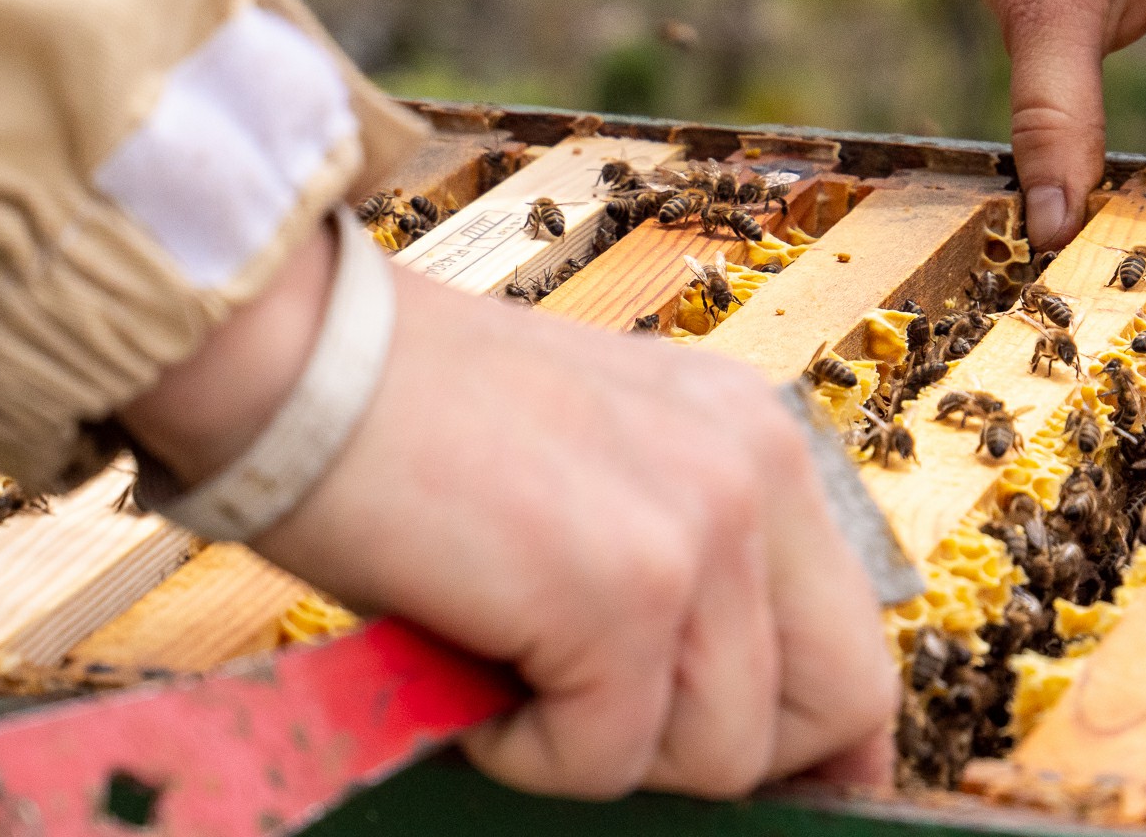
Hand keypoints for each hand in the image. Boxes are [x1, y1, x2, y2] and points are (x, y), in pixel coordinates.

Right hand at [242, 264, 897, 798]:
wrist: (291, 360)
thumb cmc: (411, 430)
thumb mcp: (593, 479)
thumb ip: (678, 575)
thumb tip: (728, 728)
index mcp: (755, 439)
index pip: (854, 641)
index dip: (817, 740)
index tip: (767, 786)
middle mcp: (755, 469)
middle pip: (837, 703)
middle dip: (724, 756)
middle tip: (599, 723)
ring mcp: (698, 525)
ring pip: (721, 754)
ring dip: (605, 750)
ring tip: (509, 668)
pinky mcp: (622, 585)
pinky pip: (606, 759)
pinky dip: (524, 752)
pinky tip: (465, 663)